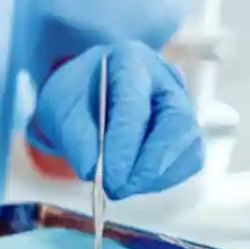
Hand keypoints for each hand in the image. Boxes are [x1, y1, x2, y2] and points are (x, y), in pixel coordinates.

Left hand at [30, 42, 203, 199]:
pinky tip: (136, 181)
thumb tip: (94, 171)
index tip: (109, 177)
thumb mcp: (59, 107)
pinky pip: (189, 160)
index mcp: (131, 60)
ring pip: (189, 143)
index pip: (135, 102)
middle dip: (149, 163)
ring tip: (122, 186)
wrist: (87, 98)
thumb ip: (75, 136)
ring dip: (157, 175)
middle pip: (177, 120)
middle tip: (119, 188)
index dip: (124, 143)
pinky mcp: (186, 131)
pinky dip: (164, 179)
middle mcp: (164, 79)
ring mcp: (181, 104)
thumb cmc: (76, 98)